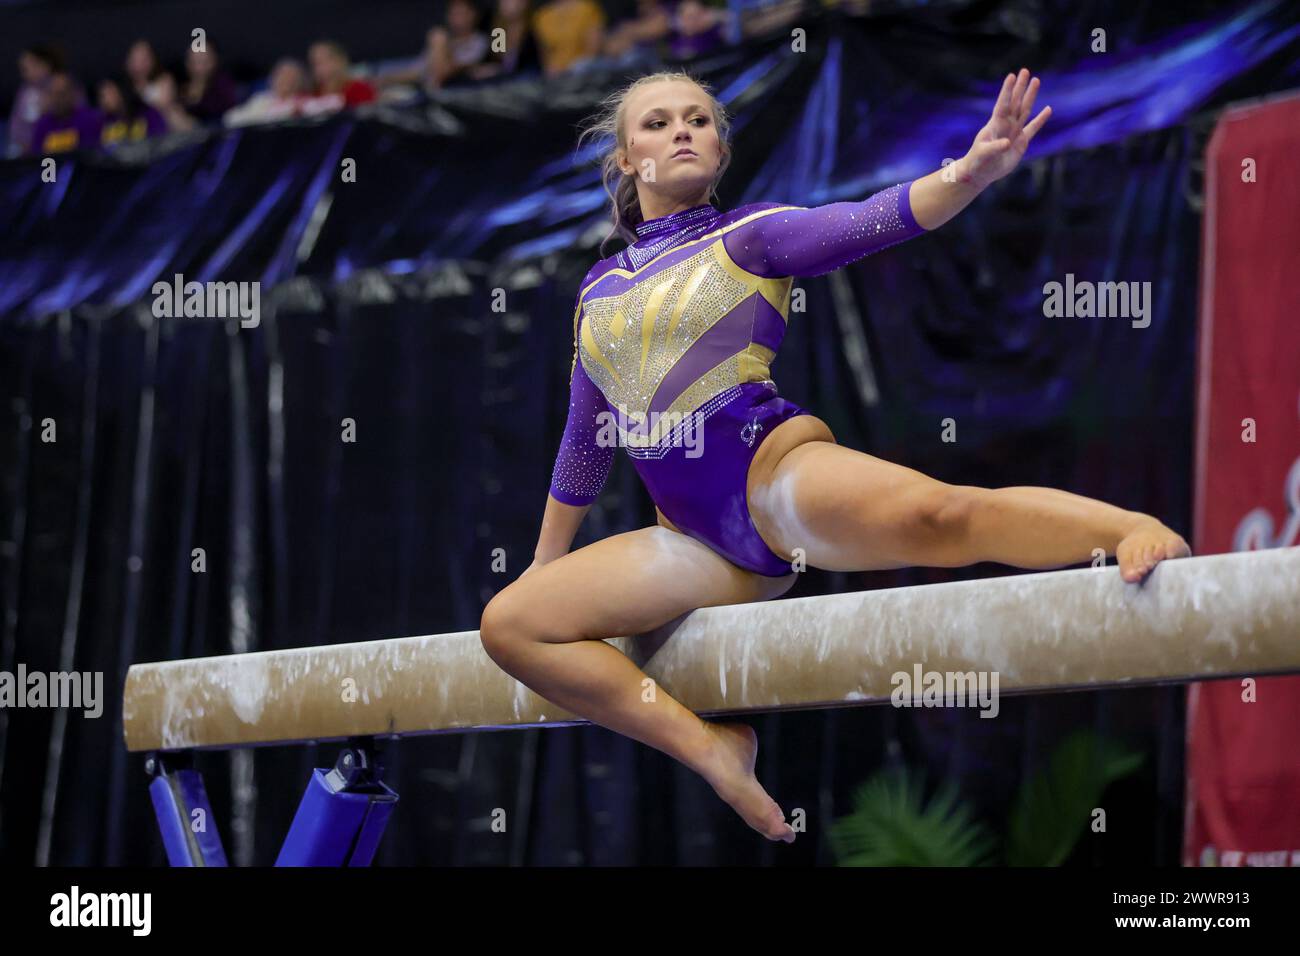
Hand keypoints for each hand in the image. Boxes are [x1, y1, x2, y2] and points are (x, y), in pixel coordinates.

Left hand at [960, 68, 1050, 189]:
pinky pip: (1033, 128)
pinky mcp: (1021, 142)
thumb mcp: (983, 155)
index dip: (1007, 92)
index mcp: (995, 125)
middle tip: (1025, 70)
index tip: (1011, 76)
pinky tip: (1048, 109)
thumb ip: (994, 148)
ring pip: (1024, 110)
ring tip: (1036, 80)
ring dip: (1030, 96)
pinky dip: (1040, 120)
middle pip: (1015, 103)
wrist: (980, 173)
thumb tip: (1007, 143)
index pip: (1003, 105)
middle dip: (1020, 87)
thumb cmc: (976, 162)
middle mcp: (1006, 125)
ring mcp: (1014, 132)